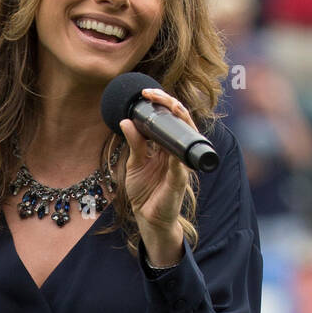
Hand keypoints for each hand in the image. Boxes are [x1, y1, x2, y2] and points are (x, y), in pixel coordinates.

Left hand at [119, 87, 197, 235]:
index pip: (169, 120)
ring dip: (177, 119)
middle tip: (152, 94)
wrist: (148, 218)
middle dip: (169, 104)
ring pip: (185, 136)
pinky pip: (180, 162)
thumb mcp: (134, 164)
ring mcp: (180, 165)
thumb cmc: (144, 192)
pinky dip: (176, 150)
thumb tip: (126, 121)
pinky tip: (168, 140)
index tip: (145, 94)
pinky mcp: (179, 180)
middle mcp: (176, 153)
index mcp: (166, 147)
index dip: (160, 104)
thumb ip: (134, 144)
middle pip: (180, 122)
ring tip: (167, 105)